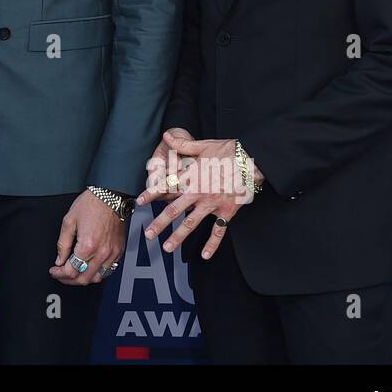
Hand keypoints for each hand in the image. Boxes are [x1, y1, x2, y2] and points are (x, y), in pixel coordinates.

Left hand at [49, 189, 124, 285]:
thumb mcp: (69, 221)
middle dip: (69, 280)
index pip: (71, 270)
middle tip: (61, 275)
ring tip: (74, 273)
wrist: (110, 196)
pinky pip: (108, 270)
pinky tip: (89, 268)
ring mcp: (112, 253)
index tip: (54, 271)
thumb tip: (60, 259)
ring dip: (84, 279)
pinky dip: (97, 273)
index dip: (59, 273)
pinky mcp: (119, 251)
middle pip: (83, 279)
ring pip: (97, 278)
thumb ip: (63, 244)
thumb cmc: (91, 204)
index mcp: (87, 246)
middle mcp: (101, 253)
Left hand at [142, 133, 254, 260]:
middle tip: (148, 234)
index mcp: (191, 177)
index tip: (140, 202)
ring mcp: (212, 204)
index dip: (152, 194)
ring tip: (167, 247)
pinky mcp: (226, 211)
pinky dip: (212, 244)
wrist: (252, 160)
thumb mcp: (204, 145)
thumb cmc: (228, 151)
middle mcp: (198, 193)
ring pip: (192, 223)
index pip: (167, 187)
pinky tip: (205, 255)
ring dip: (179, 236)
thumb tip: (166, 136)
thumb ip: (183, 144)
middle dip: (160, 223)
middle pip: (175, 210)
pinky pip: (218, 230)